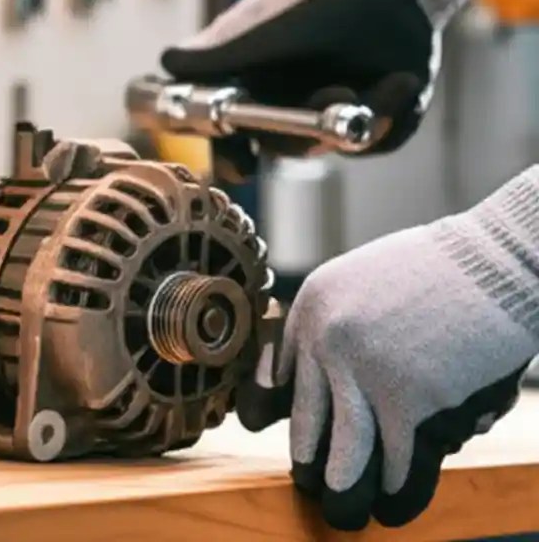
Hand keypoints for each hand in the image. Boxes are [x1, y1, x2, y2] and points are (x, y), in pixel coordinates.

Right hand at [161, 0, 482, 178]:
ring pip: (333, 145)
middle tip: (322, 133)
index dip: (229, 153)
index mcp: (252, 82)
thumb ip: (221, 50)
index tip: (241, 162)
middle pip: (279, 147)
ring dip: (355, 117)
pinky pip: (379, 139)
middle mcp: (286, 102)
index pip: (226, 133)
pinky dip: (394, 113)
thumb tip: (167, 62)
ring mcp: (332, 112)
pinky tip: (400, 80)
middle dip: (301, 138)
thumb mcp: (272, 23)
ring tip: (376, 80)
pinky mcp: (375, 115)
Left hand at [237, 167, 538, 529]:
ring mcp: (365, 373)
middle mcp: (326, 342)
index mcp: (311, 309)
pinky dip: (400, 491)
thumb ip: (334, 327)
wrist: (500, 260)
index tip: (278, 437)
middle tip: (313, 489)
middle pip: (306, 427)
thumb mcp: (362, 282)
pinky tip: (396, 504)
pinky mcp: (411, 401)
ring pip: (345, 459)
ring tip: (345, 514)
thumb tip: (311, 381)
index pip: (276, 379)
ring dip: (345, 495)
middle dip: (311, 468)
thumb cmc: (442, 273)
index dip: (274, 418)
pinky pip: (399, 465)